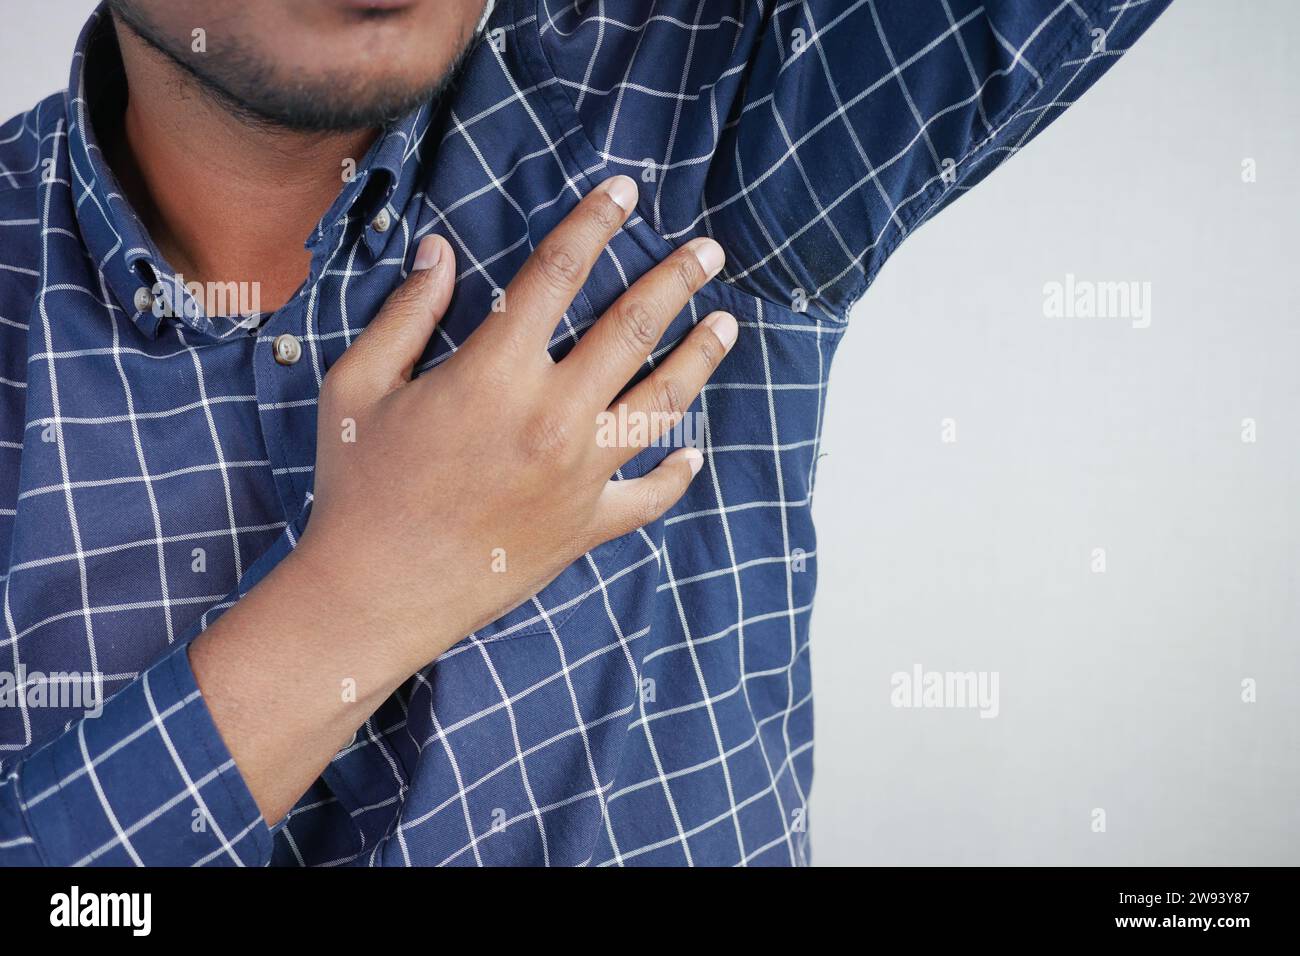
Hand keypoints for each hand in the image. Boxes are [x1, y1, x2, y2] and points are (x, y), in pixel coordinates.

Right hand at [298, 175, 736, 672]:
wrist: (373, 594)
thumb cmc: (357, 487)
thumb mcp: (358, 385)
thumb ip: (407, 312)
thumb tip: (441, 251)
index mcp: (495, 372)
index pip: (558, 273)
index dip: (594, 222)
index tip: (624, 192)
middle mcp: (553, 416)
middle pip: (633, 329)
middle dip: (677, 280)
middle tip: (709, 252)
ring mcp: (580, 475)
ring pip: (662, 403)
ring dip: (700, 359)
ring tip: (727, 326)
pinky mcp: (588, 526)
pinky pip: (651, 495)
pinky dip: (677, 473)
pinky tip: (693, 452)